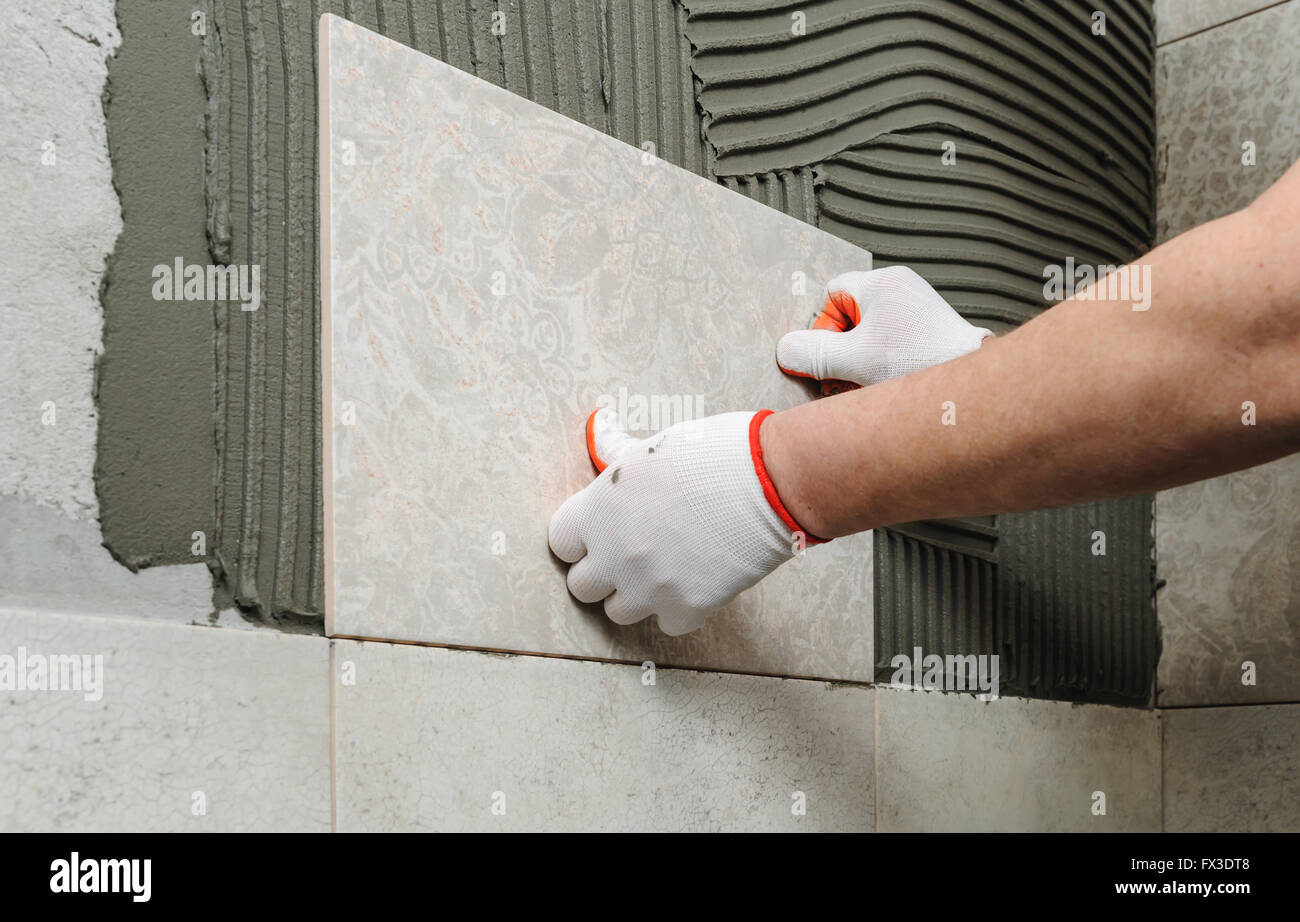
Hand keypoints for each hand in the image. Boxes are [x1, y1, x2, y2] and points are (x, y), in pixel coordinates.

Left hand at [547, 408, 820, 635]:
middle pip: (582, 587)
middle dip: (603, 572)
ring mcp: (648, 586)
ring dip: (636, 594)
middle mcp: (614, 554)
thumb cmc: (713, 453)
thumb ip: (617, 452)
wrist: (769, 481)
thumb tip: (598, 429)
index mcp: (598, 510)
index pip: (560, 543)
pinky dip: (679, 609)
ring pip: (619, 612)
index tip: (599, 535)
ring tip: (663, 568)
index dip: (580, 539)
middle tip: (630, 555)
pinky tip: (695, 580)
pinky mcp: (686, 608)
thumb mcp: (654, 447)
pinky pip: (668, 624)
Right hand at [776, 266, 991, 391]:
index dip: (824, 328)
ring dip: (859, 361)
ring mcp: (916, 309)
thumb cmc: (922, 364)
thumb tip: (785, 350)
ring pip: (867, 334)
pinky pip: (888, 343)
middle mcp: (902, 289)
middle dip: (841, 350)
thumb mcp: (855, 361)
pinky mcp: (926, 331)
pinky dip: (879, 364)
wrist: (971, 387)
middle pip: (848, 316)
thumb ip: (813, 354)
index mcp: (883, 283)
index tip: (832, 356)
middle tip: (843, 375)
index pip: (832, 295)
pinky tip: (882, 384)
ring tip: (865, 383)